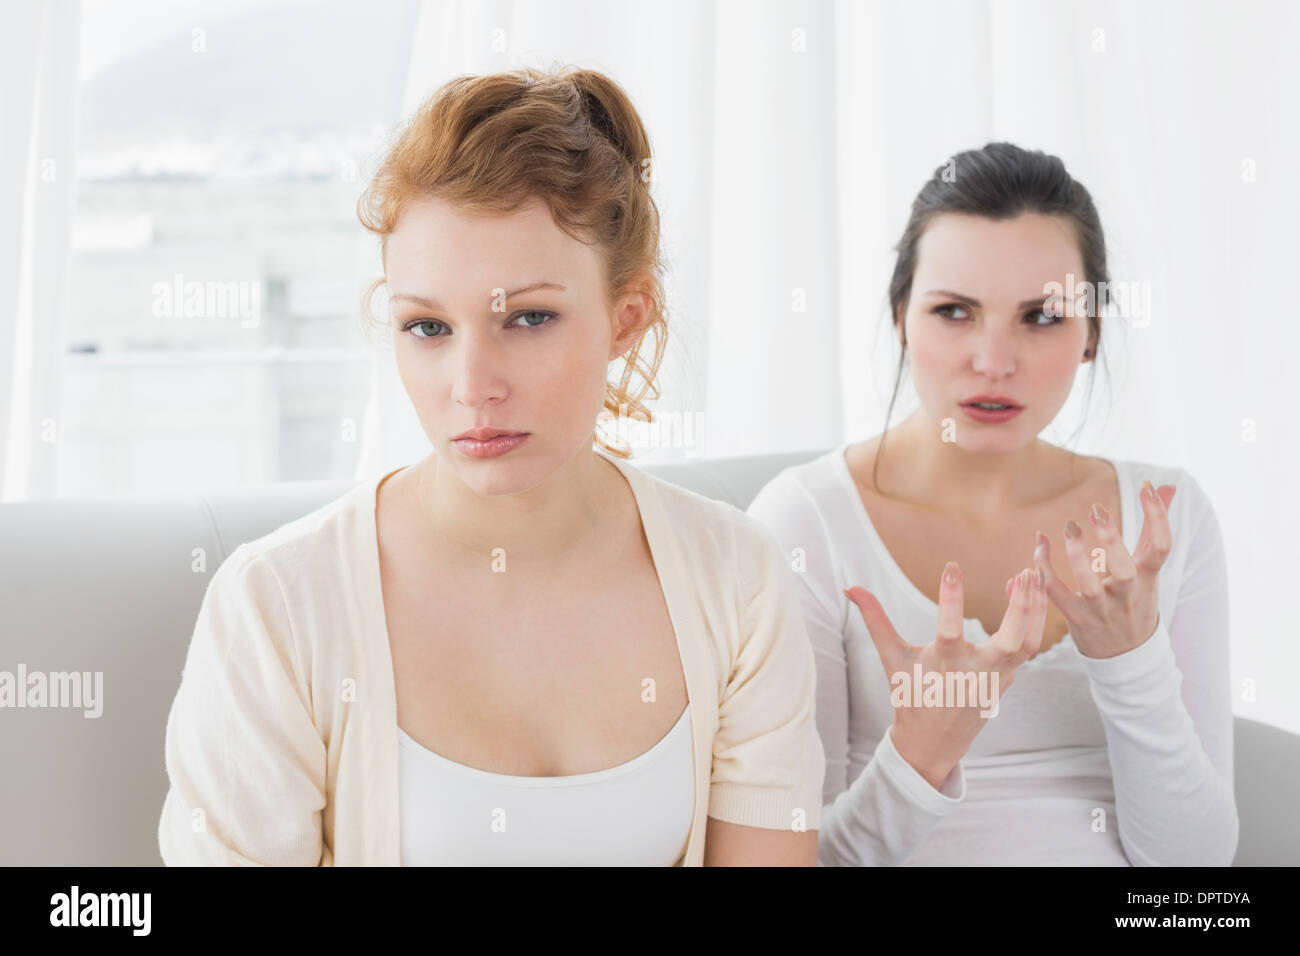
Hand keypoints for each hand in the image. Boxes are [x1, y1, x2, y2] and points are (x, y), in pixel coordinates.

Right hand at [844, 561, 1047, 789]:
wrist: (934, 742)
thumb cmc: (911, 693)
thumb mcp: (892, 656)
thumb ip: (875, 619)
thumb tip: (850, 588)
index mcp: (944, 665)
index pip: (949, 629)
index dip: (951, 598)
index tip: (952, 565)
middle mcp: (975, 672)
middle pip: (1010, 642)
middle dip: (1020, 609)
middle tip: (1022, 573)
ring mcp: (997, 677)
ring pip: (1028, 643)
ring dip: (1035, 609)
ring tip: (1031, 574)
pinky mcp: (1009, 678)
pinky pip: (1028, 646)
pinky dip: (1031, 619)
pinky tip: (1024, 592)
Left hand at [1033, 480, 1175, 659]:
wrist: (1127, 654)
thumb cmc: (1136, 600)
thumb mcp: (1150, 568)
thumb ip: (1154, 527)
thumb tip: (1170, 486)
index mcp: (1148, 578)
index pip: (1161, 546)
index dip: (1157, 516)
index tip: (1146, 487)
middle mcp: (1127, 594)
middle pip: (1124, 569)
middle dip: (1111, 539)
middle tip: (1096, 509)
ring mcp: (1101, 609)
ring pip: (1088, 585)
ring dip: (1075, 554)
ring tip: (1069, 526)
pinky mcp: (1076, 618)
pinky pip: (1056, 593)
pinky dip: (1044, 568)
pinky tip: (1039, 544)